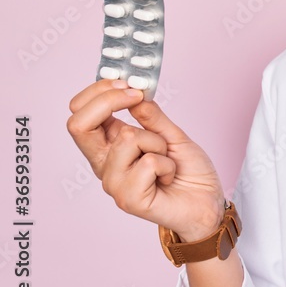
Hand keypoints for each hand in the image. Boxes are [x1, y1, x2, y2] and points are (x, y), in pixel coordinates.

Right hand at [67, 79, 225, 241]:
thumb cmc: (188, 172)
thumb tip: (135, 92)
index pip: (80, 116)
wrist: (207, 203)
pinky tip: (169, 178)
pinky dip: (168, 165)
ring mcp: (113, 183)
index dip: (98, 93)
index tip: (127, 83)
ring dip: (157, 142)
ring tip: (166, 160)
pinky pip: (149, 162)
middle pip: (78, 125)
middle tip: (136, 96)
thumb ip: (152, 116)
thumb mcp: (172, 135)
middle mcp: (104, 164)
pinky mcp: (128, 199)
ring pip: (127, 137)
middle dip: (109, 100)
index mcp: (109, 147)